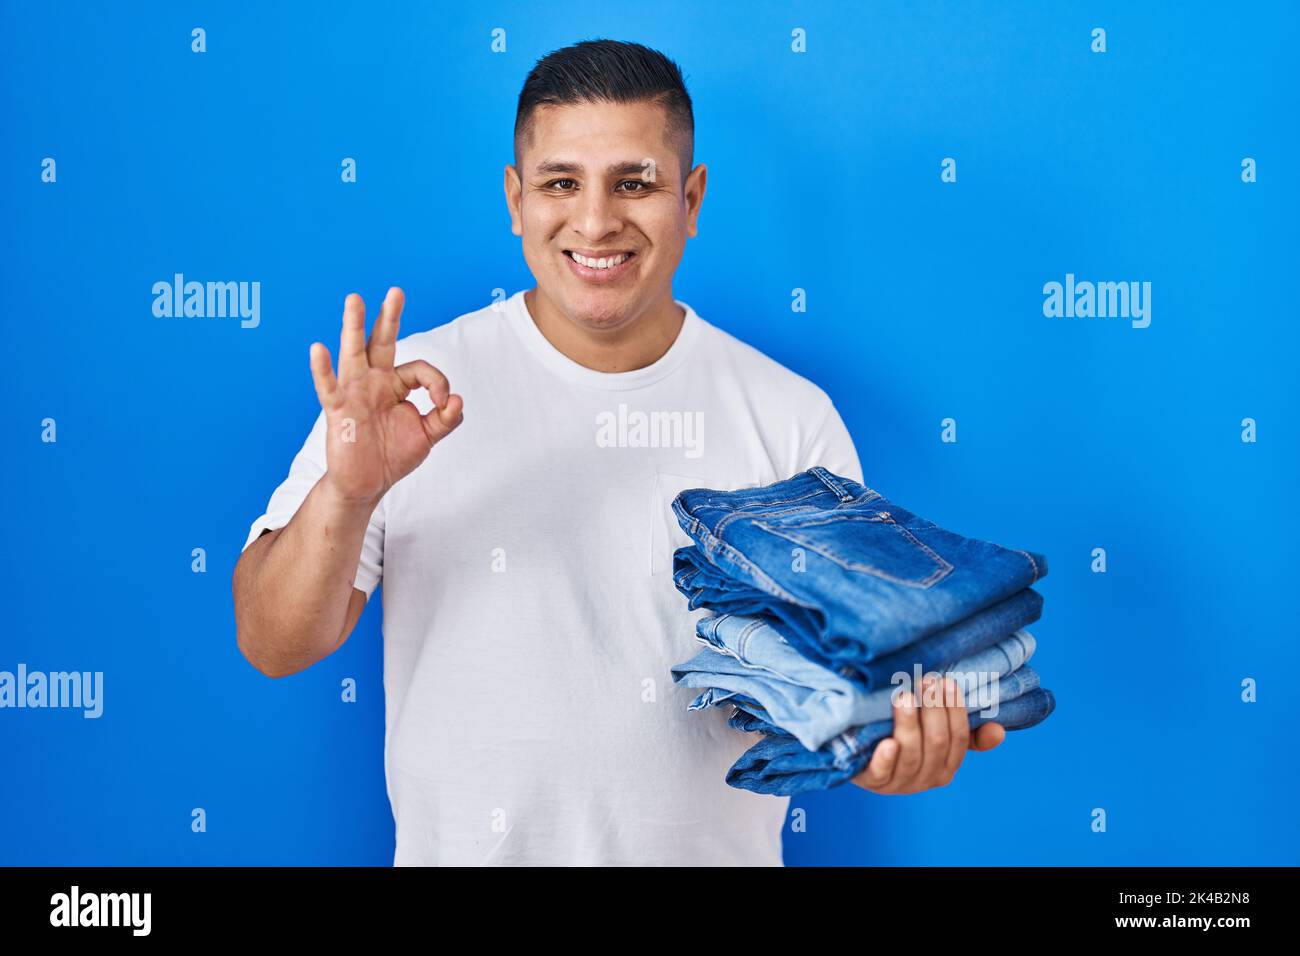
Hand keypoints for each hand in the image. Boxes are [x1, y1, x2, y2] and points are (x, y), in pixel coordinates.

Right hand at [310, 288, 463, 504]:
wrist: (368, 483)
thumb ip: (446, 418)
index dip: (437, 383)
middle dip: (389, 318)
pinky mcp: (338, 410)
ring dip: (354, 327)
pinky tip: (318, 349)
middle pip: (382, 343)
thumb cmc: (393, 455)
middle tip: (396, 292)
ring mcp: (354, 392)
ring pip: (354, 354)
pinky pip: (328, 387)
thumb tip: (457, 399)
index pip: (420, 370)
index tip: (444, 403)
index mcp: (395, 384)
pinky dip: (322, 369)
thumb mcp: (428, 436)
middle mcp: (374, 382)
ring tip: (354, 300)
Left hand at [851, 675, 1004, 793]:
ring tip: (904, 697)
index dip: (955, 711)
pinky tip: (887, 743)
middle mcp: (926, 777)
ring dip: (909, 725)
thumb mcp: (934, 734)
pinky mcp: (872, 781)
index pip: (958, 738)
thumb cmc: (903, 735)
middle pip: (937, 743)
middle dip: (934, 710)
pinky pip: (881, 773)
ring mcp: (899, 781)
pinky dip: (886, 759)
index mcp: (946, 766)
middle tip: (926, 681)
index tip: (947, 682)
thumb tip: (999, 730)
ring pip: (911, 754)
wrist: (858, 751)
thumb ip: (965, 733)